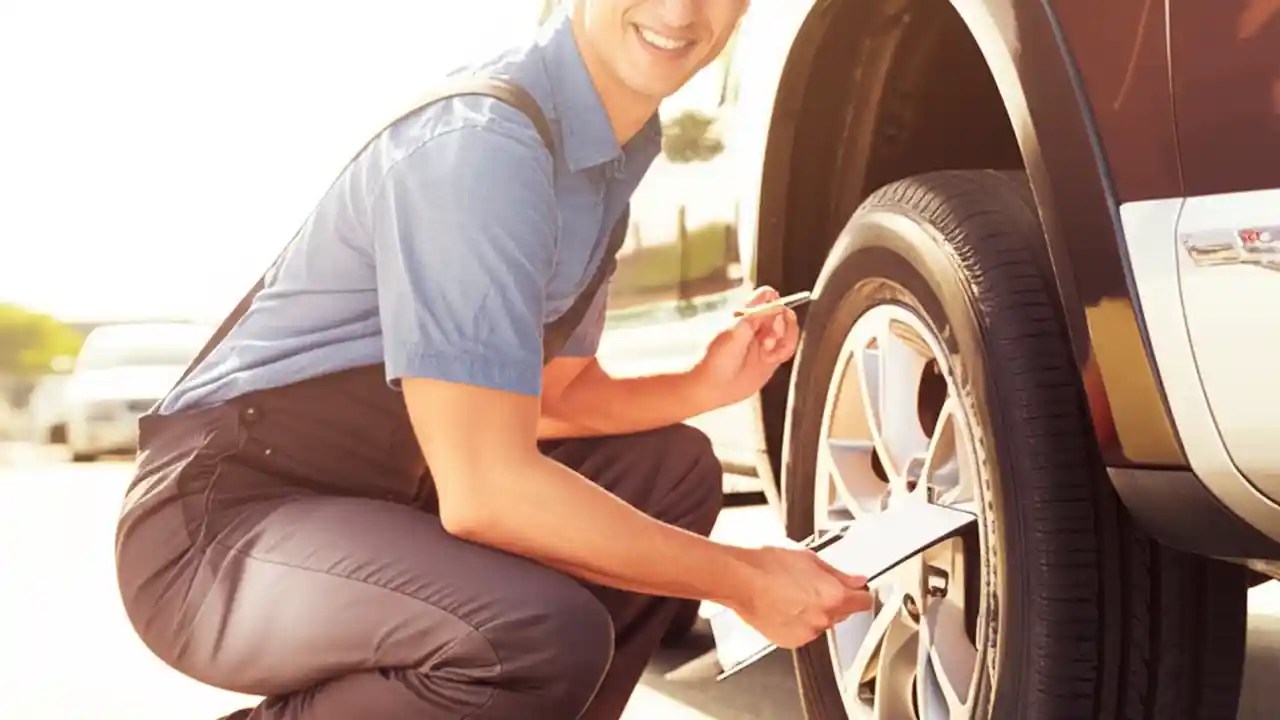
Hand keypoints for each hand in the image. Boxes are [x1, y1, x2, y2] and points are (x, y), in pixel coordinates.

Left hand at [693, 286, 799, 405]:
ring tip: (767, 351)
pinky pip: (788, 347)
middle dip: (781, 323)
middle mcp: (757, 324)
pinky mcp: (772, 357)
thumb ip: (755, 318)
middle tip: (767, 339)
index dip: (776, 301)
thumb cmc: (716, 358)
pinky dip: (785, 350)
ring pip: (789, 330)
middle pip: (783, 312)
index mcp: (745, 313)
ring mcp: (765, 340)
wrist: (712, 386)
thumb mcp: (734, 334)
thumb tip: (776, 303)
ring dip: (785, 338)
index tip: (775, 313)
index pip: (767, 296)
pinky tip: (771, 359)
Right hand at [729, 546, 872, 649]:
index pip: (863, 601)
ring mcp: (807, 632)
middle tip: (814, 585)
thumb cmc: (767, 566)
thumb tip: (857, 580)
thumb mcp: (809, 559)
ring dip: (815, 612)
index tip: (854, 588)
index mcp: (833, 597)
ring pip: (822, 622)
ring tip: (793, 594)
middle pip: (843, 612)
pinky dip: (799, 622)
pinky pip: (804, 631)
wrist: (739, 580)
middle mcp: (823, 618)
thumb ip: (839, 574)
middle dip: (834, 600)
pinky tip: (785, 606)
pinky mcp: (790, 641)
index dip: (859, 592)